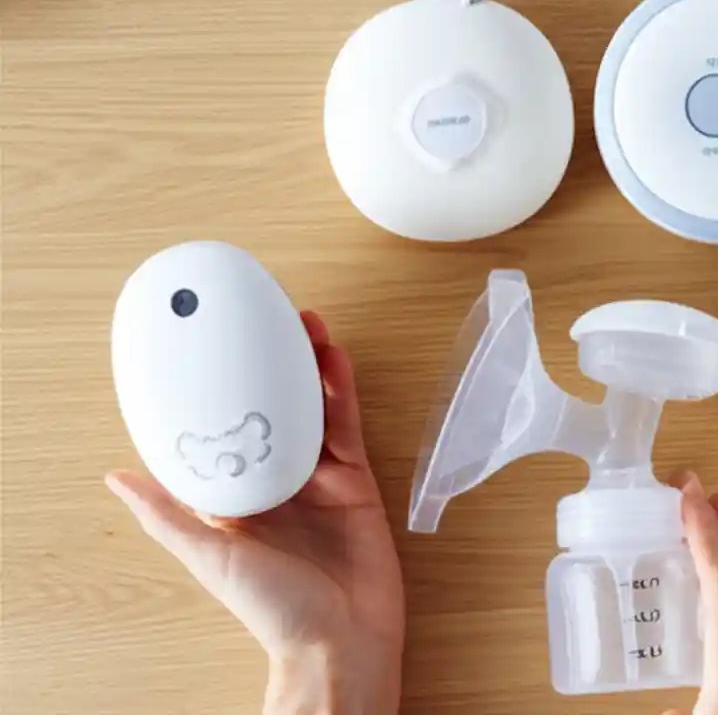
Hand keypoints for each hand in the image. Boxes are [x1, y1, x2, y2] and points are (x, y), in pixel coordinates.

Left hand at [106, 311, 404, 714]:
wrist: (342, 639)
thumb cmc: (273, 610)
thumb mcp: (210, 556)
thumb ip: (168, 515)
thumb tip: (117, 478)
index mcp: (234, 500)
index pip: (221, 434)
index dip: (216, 392)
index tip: (208, 351)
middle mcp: (274, 483)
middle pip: (268, 412)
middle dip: (264, 368)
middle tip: (260, 323)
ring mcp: (317, 478)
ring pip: (309, 409)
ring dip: (305, 367)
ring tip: (300, 325)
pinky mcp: (354, 479)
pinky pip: (344, 426)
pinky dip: (340, 391)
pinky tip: (334, 358)